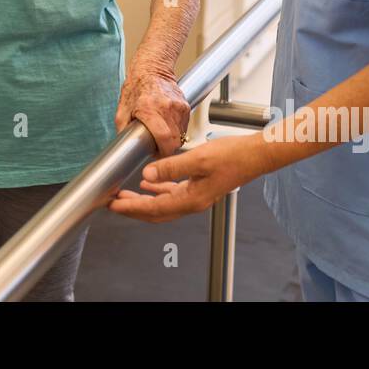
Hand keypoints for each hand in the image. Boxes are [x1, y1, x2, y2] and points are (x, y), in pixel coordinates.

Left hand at [107, 134, 270, 222]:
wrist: (255, 155)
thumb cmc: (233, 156)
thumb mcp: (198, 158)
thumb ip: (171, 167)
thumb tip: (147, 176)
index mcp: (191, 199)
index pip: (154, 208)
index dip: (132, 207)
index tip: (114, 205)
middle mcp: (193, 203)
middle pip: (156, 213)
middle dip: (133, 209)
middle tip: (113, 203)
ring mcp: (197, 196)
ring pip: (163, 205)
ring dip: (143, 201)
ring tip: (125, 195)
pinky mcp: (199, 187)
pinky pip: (172, 194)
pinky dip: (158, 191)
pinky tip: (149, 184)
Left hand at [115, 67, 189, 156]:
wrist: (151, 68)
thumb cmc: (136, 86)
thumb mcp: (122, 109)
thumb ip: (123, 129)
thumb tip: (124, 147)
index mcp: (150, 109)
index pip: (164, 137)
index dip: (162, 151)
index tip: (156, 153)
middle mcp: (167, 108)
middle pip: (175, 140)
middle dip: (167, 148)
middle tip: (157, 146)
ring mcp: (179, 106)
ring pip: (181, 134)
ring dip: (172, 139)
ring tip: (161, 133)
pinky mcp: (185, 106)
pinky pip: (184, 126)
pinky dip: (177, 129)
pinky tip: (167, 124)